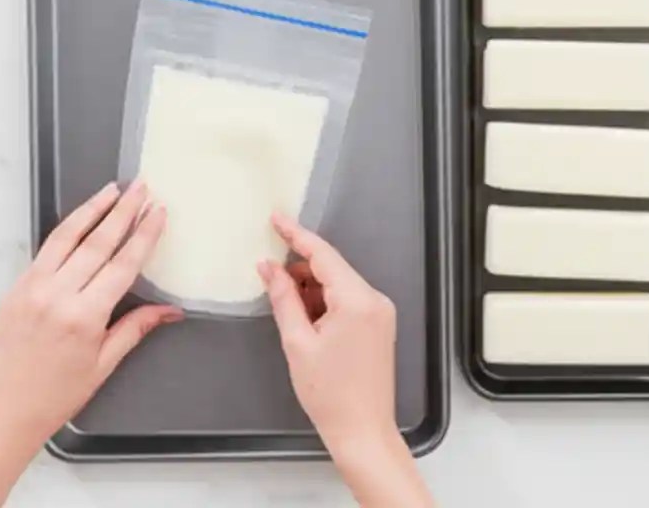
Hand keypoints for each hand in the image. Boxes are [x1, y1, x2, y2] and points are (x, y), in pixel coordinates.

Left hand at [0, 181, 180, 507]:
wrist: (2, 410)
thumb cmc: (56, 395)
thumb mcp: (103, 364)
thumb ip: (136, 328)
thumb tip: (171, 310)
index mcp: (84, 317)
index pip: (122, 264)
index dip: (143, 235)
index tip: (158, 211)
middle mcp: (57, 295)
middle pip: (97, 242)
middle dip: (123, 211)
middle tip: (141, 186)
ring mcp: (32, 288)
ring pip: (67, 237)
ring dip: (92, 209)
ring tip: (112, 189)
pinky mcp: (15, 288)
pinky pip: (45, 250)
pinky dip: (67, 230)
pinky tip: (82, 218)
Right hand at [257, 214, 431, 507]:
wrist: (363, 430)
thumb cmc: (329, 393)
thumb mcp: (297, 342)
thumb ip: (283, 299)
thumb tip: (268, 268)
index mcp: (357, 300)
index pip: (323, 255)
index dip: (296, 235)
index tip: (275, 219)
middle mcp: (375, 299)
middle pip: (332, 269)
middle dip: (299, 270)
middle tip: (268, 278)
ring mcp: (380, 312)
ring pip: (338, 285)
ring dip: (310, 290)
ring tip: (286, 309)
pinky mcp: (379, 325)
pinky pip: (348, 301)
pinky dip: (324, 304)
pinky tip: (305, 319)